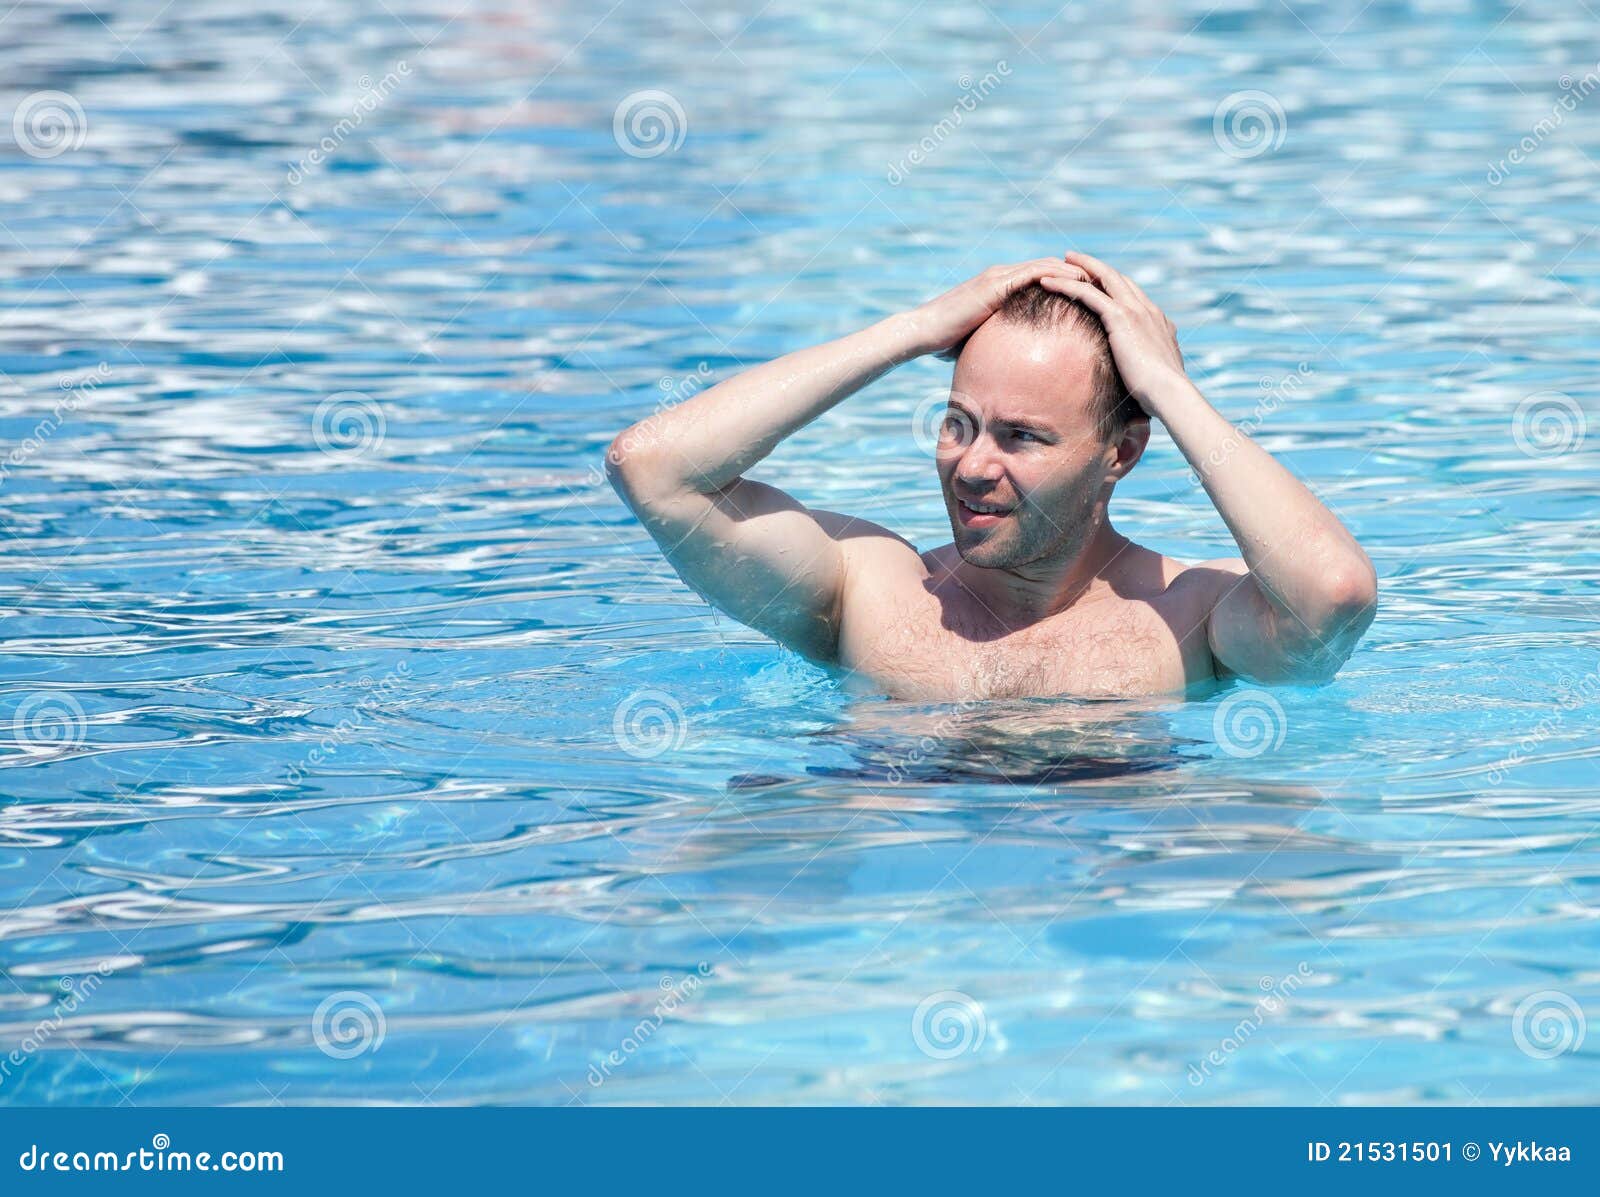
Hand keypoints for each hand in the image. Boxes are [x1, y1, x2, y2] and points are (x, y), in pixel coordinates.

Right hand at [906, 258, 1089, 356]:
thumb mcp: (980, 340)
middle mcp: (1001, 276)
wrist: (923, 332)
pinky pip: (1035, 274)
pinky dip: (1058, 275)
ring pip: (1046, 266)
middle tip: (1104, 280)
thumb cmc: (945, 341)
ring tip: (1100, 278)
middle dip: (1077, 272)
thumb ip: (997, 343)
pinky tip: (1080, 281)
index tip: (1091, 290)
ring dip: (1074, 270)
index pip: (1040, 277)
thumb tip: (1008, 366)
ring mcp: (998, 277)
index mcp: (1000, 286)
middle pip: (1049, 267)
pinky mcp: (996, 283)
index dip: (1066, 281)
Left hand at [1039, 252, 1186, 408]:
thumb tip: (1137, 379)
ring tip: (1061, 260)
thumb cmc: (1161, 394)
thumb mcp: (1155, 375)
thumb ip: (1146, 367)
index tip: (1096, 279)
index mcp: (1157, 321)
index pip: (1132, 293)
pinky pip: (1089, 293)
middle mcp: (1147, 309)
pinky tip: (1048, 282)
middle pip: (1118, 277)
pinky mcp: (1121, 318)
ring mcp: (1135, 311)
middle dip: (1096, 266)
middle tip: (1075, 259)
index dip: (1112, 284)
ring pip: (1104, 277)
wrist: (1170, 393)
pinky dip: (1067, 284)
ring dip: (1080, 267)